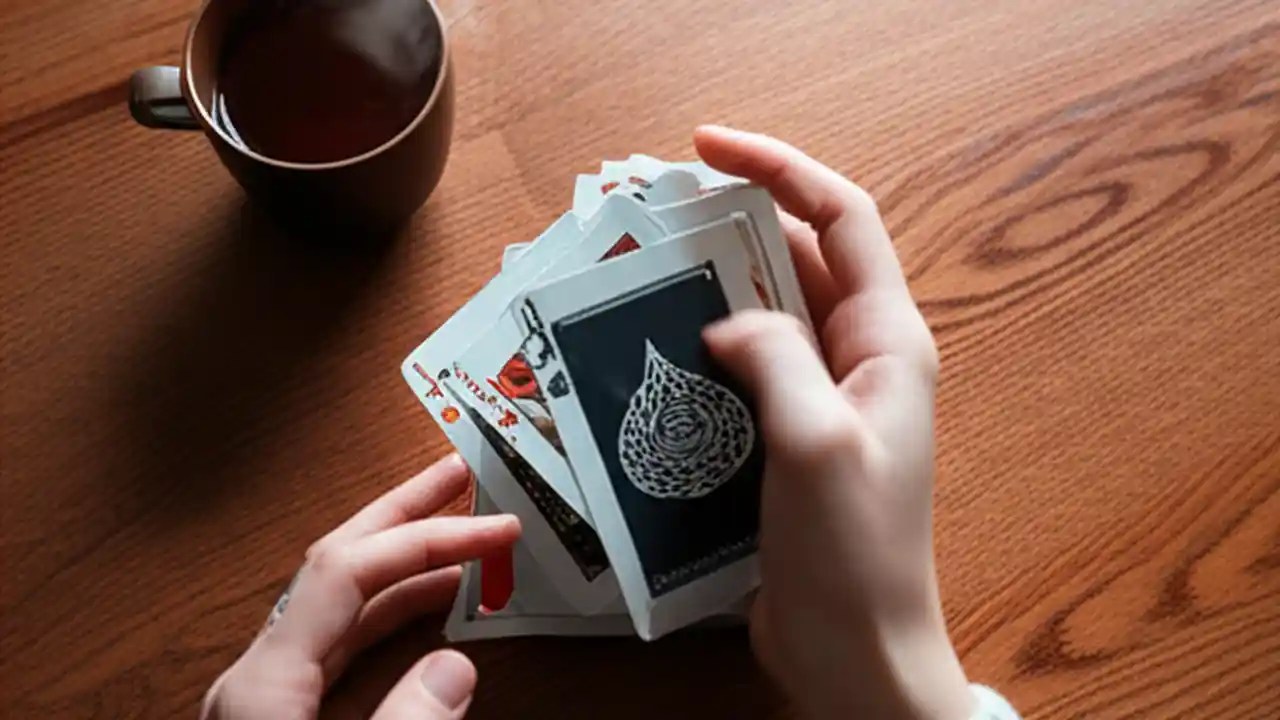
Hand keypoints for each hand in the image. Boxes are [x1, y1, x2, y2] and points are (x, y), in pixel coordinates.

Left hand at [201, 455, 519, 719]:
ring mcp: (266, 696)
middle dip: (404, 514)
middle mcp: (259, 676)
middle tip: (458, 475)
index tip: (494, 530)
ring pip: (341, 607)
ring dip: (406, 566)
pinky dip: (390, 616)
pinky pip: (341, 645)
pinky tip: (426, 612)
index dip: (426, 538)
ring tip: (464, 542)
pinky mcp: (280, 719)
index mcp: (263, 681)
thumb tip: (456, 666)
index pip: (349, 571)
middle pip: (337, 566)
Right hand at [697, 126, 971, 719]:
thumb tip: (727, 319)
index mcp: (888, 341)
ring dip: (713, 282)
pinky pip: (750, 365)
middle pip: (799, 255)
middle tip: (654, 210)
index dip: (778, 168)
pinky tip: (658, 350)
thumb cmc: (854, 556)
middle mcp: (861, 356)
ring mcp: (826, 397)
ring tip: (644, 270)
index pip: (842, 217)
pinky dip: (707, 344)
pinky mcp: (791, 436)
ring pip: (769, 309)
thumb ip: (775, 358)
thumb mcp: (815, 443)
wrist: (856, 652)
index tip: (706, 145)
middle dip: (732, 220)